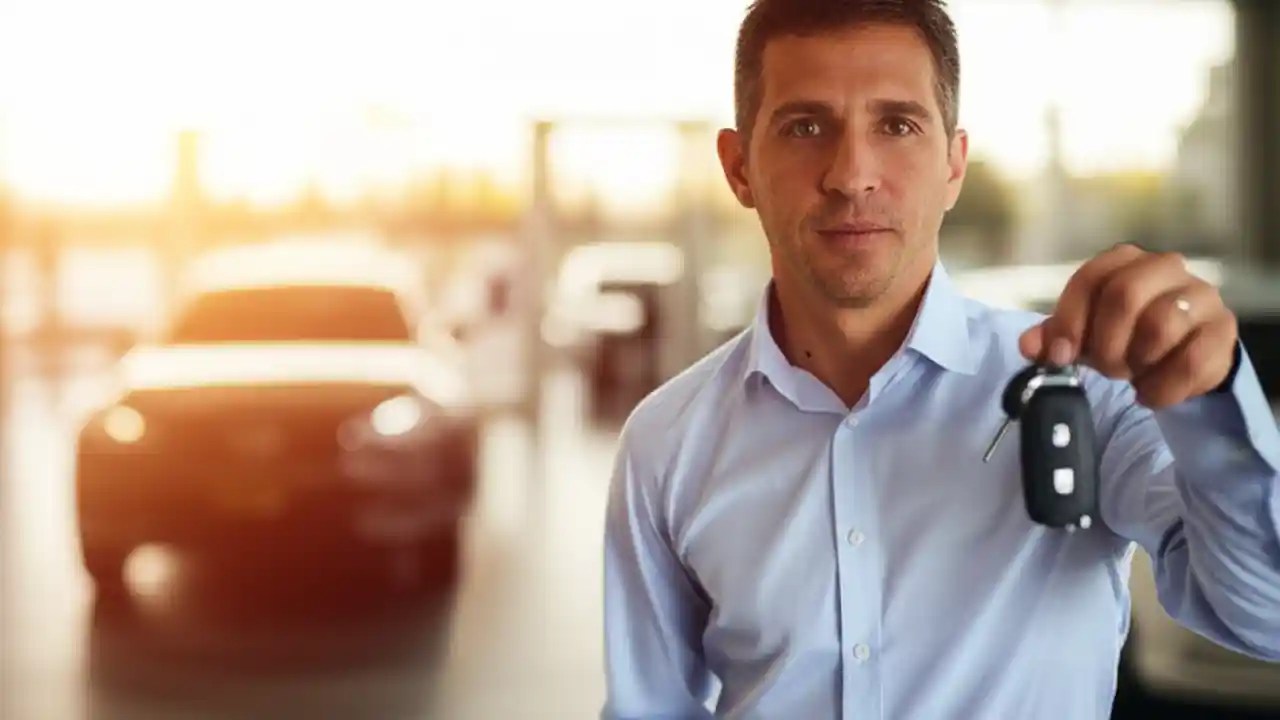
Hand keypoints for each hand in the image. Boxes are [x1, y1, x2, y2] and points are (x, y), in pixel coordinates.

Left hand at [1018, 243, 1237, 408]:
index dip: (1070, 319)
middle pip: (1124, 296)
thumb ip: (1054, 338)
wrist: (1182, 356)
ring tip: (1132, 375)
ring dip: (1137, 362)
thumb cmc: (1126, 337)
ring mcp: (1201, 295)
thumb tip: (1028, 345)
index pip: (1090, 278)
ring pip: (1161, 326)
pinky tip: (1150, 393)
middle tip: (1105, 367)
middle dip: (1106, 343)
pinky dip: (1163, 387)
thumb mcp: (1084, 336)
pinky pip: (1191, 361)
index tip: (1060, 354)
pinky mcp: (1223, 330)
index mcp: (1124, 260)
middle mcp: (1165, 267)